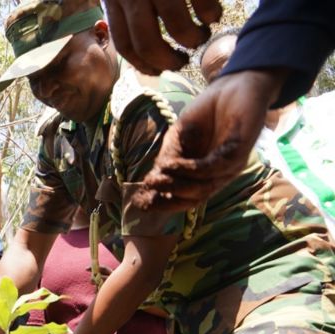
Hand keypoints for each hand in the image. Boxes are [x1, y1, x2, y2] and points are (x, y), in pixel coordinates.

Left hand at [104, 0, 221, 74]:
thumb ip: (128, 11)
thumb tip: (142, 48)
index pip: (124, 45)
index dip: (144, 64)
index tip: (159, 71)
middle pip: (147, 43)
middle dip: (168, 61)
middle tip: (182, 62)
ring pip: (177, 28)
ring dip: (193, 39)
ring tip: (201, 35)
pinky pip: (203, 5)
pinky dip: (211, 16)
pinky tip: (213, 16)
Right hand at [137, 69, 283, 211]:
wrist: (234, 85)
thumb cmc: (207, 112)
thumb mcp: (178, 138)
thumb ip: (168, 159)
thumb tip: (150, 182)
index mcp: (205, 174)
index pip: (186, 197)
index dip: (164, 203)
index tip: (140, 203)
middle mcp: (218, 176)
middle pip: (194, 199)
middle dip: (169, 199)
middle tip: (148, 190)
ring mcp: (230, 167)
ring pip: (203, 188)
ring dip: (176, 186)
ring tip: (156, 179)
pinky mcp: (238, 153)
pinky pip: (212, 168)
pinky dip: (189, 170)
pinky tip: (172, 165)